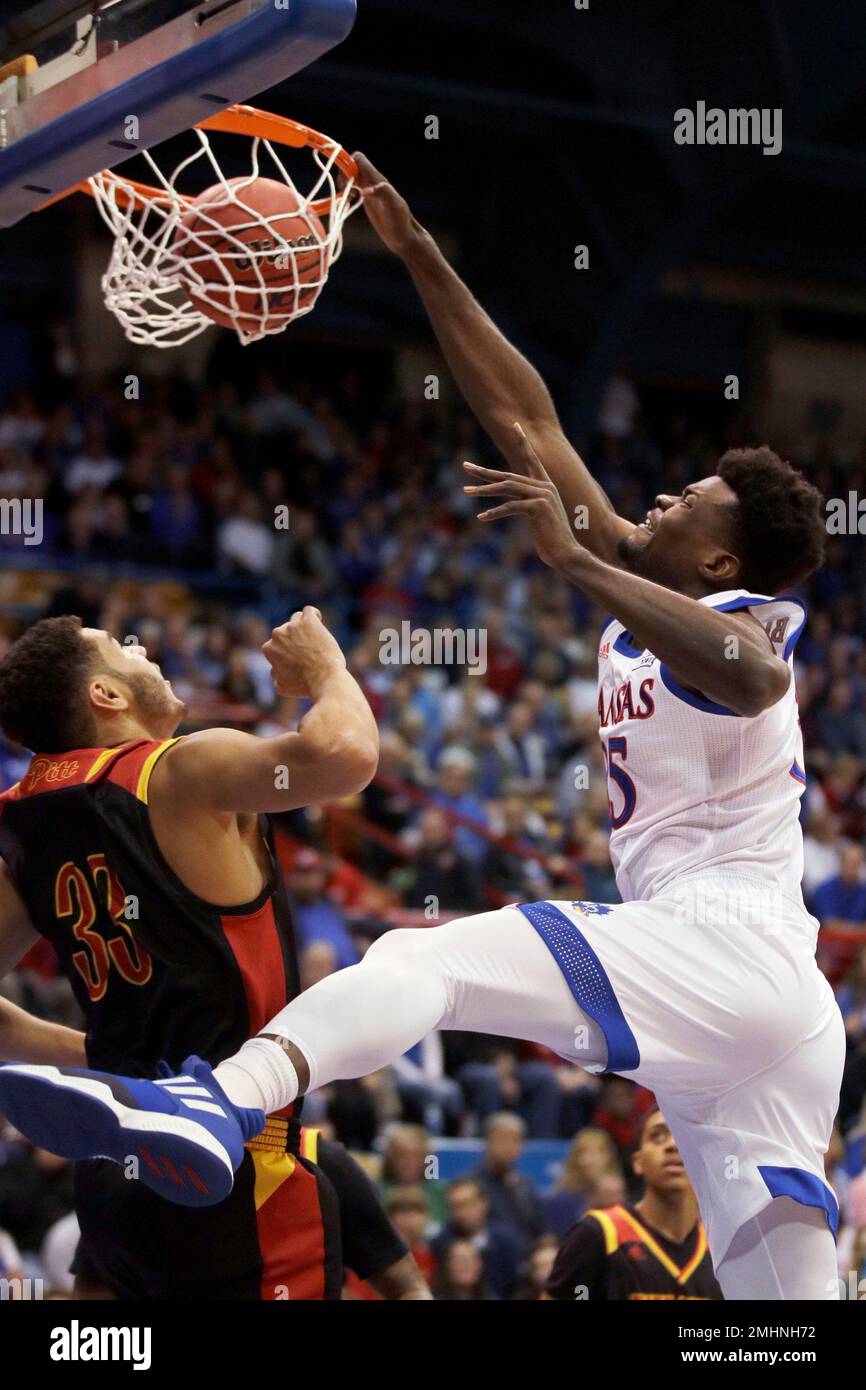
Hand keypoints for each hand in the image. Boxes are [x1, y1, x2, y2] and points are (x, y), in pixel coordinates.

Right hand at [262, 607, 345, 697]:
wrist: (323, 679)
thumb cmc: (304, 686)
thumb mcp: (281, 686)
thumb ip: (275, 674)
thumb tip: (275, 667)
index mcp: (269, 648)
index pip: (276, 644)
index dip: (287, 651)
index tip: (299, 658)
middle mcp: (278, 635)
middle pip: (286, 630)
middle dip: (295, 639)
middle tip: (309, 651)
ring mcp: (293, 626)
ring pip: (296, 619)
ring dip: (304, 626)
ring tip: (315, 637)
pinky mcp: (309, 621)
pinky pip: (309, 611)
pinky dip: (314, 616)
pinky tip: (319, 623)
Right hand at [353, 151, 419, 255]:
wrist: (403, 237)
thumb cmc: (400, 221)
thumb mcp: (393, 205)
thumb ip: (383, 192)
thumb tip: (365, 190)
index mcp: (377, 178)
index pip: (358, 159)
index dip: (348, 164)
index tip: (347, 181)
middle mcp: (371, 182)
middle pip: (351, 166)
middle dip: (343, 174)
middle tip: (344, 190)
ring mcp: (368, 191)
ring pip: (350, 177)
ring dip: (343, 183)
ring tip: (347, 196)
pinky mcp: (367, 201)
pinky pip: (352, 189)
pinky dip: (345, 193)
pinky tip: (348, 203)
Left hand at [463, 423, 583, 570]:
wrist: (565, 553)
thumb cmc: (550, 537)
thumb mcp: (537, 516)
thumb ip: (526, 502)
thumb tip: (510, 497)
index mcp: (545, 485)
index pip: (531, 458)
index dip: (523, 442)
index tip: (515, 425)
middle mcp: (545, 486)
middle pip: (508, 475)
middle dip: (484, 471)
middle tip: (465, 466)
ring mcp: (542, 495)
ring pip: (506, 487)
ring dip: (484, 490)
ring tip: (465, 491)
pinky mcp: (538, 507)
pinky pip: (510, 506)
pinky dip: (494, 512)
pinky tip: (481, 517)